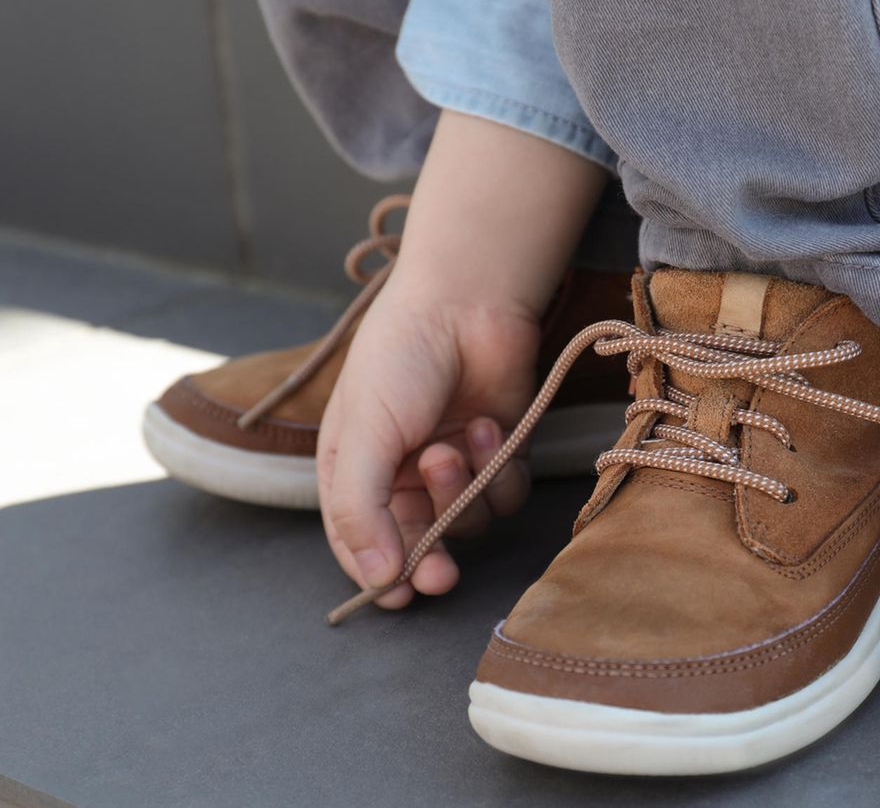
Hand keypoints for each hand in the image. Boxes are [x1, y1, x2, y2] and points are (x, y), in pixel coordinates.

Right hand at [317, 268, 536, 608]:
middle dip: (431, 555)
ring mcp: (454, 464)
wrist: (467, 303)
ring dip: (463, 489)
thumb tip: (374, 579)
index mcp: (353, 471)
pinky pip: (506, 494)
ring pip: (468, 520)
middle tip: (442, 571)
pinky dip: (499, 468)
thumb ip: (361, 511)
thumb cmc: (400, 359)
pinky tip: (488, 425)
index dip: (379, 576)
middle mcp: (402, 474)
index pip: (361, 544)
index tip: (400, 598)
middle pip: (420, 544)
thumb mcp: (362, 435)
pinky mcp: (499, 452)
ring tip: (454, 442)